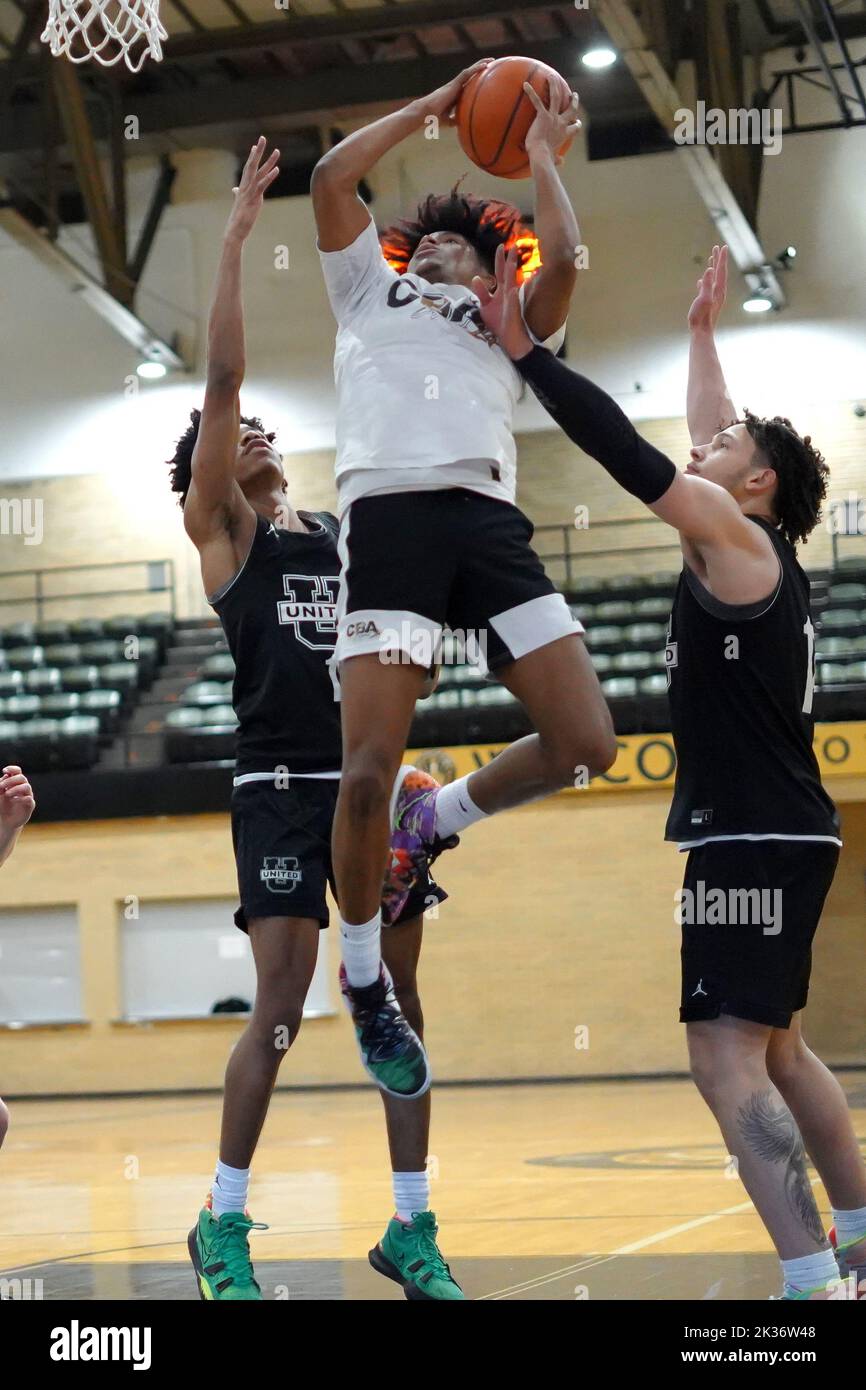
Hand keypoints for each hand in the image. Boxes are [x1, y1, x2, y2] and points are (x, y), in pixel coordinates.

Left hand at [0, 766, 34, 831]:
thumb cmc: (2, 805)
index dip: (12, 769)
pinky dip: (21, 798)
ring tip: (7, 794)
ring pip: (27, 787)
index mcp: (15, 783)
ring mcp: (28, 796)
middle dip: (10, 780)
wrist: (5, 821)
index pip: (17, 772)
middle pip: (22, 778)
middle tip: (1, 786)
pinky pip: (29, 799)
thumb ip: (1, 785)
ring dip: (15, 789)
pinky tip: (14, 800)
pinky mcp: (30, 806)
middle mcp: (23, 788)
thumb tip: (6, 776)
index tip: (4, 771)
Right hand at [225, 137, 279, 242]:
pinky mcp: (254, 199)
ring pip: (259, 173)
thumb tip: (235, 190)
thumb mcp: (240, 204)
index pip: (248, 169)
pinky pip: (262, 185)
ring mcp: (249, 192)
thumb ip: (238, 195)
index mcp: (243, 187)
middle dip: (258, 151)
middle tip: (263, 138)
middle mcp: (245, 187)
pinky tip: (277, 169)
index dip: (252, 157)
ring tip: (277, 151)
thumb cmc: (238, 219)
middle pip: (252, 165)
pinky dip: (269, 177)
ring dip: (269, 161)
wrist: (234, 231)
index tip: (256, 146)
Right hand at [419, 58, 494, 123]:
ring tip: (491, 60)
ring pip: (470, 71)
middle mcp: (456, 86)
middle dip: (480, 69)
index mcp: (455, 94)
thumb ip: (455, 120)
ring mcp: (455, 83)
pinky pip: (467, 73)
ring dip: (480, 64)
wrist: (427, 112)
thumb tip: (462, 125)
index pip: (468, 84)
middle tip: (491, 65)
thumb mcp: (448, 120)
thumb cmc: (434, 117)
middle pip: (470, 75)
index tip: (486, 78)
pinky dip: (476, 69)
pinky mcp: (454, 83)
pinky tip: (485, 66)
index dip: (476, 80)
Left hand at [474, 244, 533, 359]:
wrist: (509, 340)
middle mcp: (508, 293)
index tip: (500, 246)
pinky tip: (511, 290)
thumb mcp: (485, 306)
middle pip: (507, 273)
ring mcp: (511, 301)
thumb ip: (481, 292)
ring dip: (511, 271)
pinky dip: (511, 296)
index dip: (500, 260)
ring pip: (511, 283)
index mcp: (501, 291)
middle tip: (511, 245)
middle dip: (508, 259)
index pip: (500, 271)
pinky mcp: (513, 312)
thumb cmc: (499, 323)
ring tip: (512, 258)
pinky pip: (512, 302)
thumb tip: (476, 278)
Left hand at [523, 81, 581, 163]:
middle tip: (574, 95)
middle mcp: (561, 123)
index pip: (574, 128)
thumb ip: (557, 160)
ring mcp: (552, 118)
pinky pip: (537, 101)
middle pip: (571, 109)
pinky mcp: (542, 116)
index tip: (577, 122)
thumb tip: (561, 162)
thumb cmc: (545, 159)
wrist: (541, 156)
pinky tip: (525, 85)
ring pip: (556, 97)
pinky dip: (531, 93)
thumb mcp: (553, 160)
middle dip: (574, 101)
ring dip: (554, 85)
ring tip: (552, 76)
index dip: (577, 124)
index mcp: (564, 134)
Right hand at [688, 244, 728, 332]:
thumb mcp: (704, 299)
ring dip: (712, 269)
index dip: (721, 258)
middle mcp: (718, 292)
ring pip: (713, 279)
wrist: (701, 332)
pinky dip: (705, 281)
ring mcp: (713, 297)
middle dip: (718, 260)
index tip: (722, 247)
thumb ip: (706, 285)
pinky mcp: (707, 302)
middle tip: (717, 248)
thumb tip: (709, 270)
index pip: (720, 270)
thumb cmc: (701, 317)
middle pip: (719, 272)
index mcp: (718, 290)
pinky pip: (707, 287)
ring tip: (711, 260)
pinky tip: (701, 280)